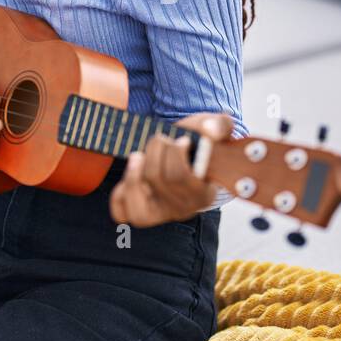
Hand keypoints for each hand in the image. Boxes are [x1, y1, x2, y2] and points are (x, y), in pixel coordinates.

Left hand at [108, 112, 235, 227]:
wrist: (186, 152)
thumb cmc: (200, 142)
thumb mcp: (215, 128)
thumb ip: (219, 125)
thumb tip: (209, 131)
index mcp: (204, 194)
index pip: (180, 177)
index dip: (175, 153)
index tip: (181, 139)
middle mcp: (184, 209)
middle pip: (158, 181)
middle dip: (155, 151)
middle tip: (161, 138)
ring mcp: (162, 214)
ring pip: (139, 207)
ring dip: (133, 175)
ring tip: (138, 156)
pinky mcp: (142, 213)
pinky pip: (123, 213)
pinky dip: (120, 194)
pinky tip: (133, 174)